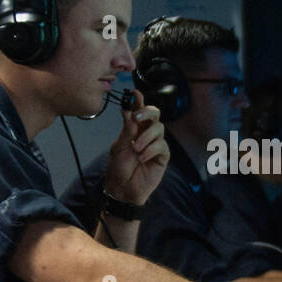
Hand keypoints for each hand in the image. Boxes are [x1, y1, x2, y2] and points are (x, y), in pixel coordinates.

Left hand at [104, 90, 169, 205]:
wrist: (123, 189)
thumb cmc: (118, 168)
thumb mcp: (118, 147)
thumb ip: (126, 129)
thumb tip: (127, 110)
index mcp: (134, 128)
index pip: (138, 110)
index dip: (138, 100)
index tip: (134, 93)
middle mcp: (146, 133)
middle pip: (154, 114)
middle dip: (146, 113)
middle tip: (136, 119)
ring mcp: (155, 143)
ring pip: (159, 128)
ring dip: (146, 137)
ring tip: (136, 149)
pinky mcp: (162, 155)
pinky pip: (161, 145)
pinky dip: (151, 150)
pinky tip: (142, 158)